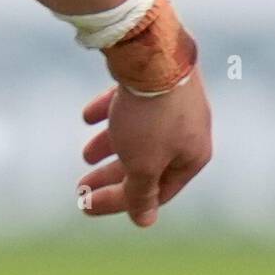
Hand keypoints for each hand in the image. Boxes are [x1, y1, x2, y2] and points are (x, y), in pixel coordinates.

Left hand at [79, 66, 211, 226]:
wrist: (152, 52)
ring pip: (139, 132)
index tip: (86, 205)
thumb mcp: (143, 163)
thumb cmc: (150, 115)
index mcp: (193, 156)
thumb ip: (141, 192)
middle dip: (112, 177)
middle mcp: (190, 130)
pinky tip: (87, 116)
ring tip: (85, 154)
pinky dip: (110, 112)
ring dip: (110, 145)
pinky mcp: (158, 77)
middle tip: (81, 186)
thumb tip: (144, 222)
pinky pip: (132, 103)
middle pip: (147, 163)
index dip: (120, 202)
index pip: (156, 192)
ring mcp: (175, 101)